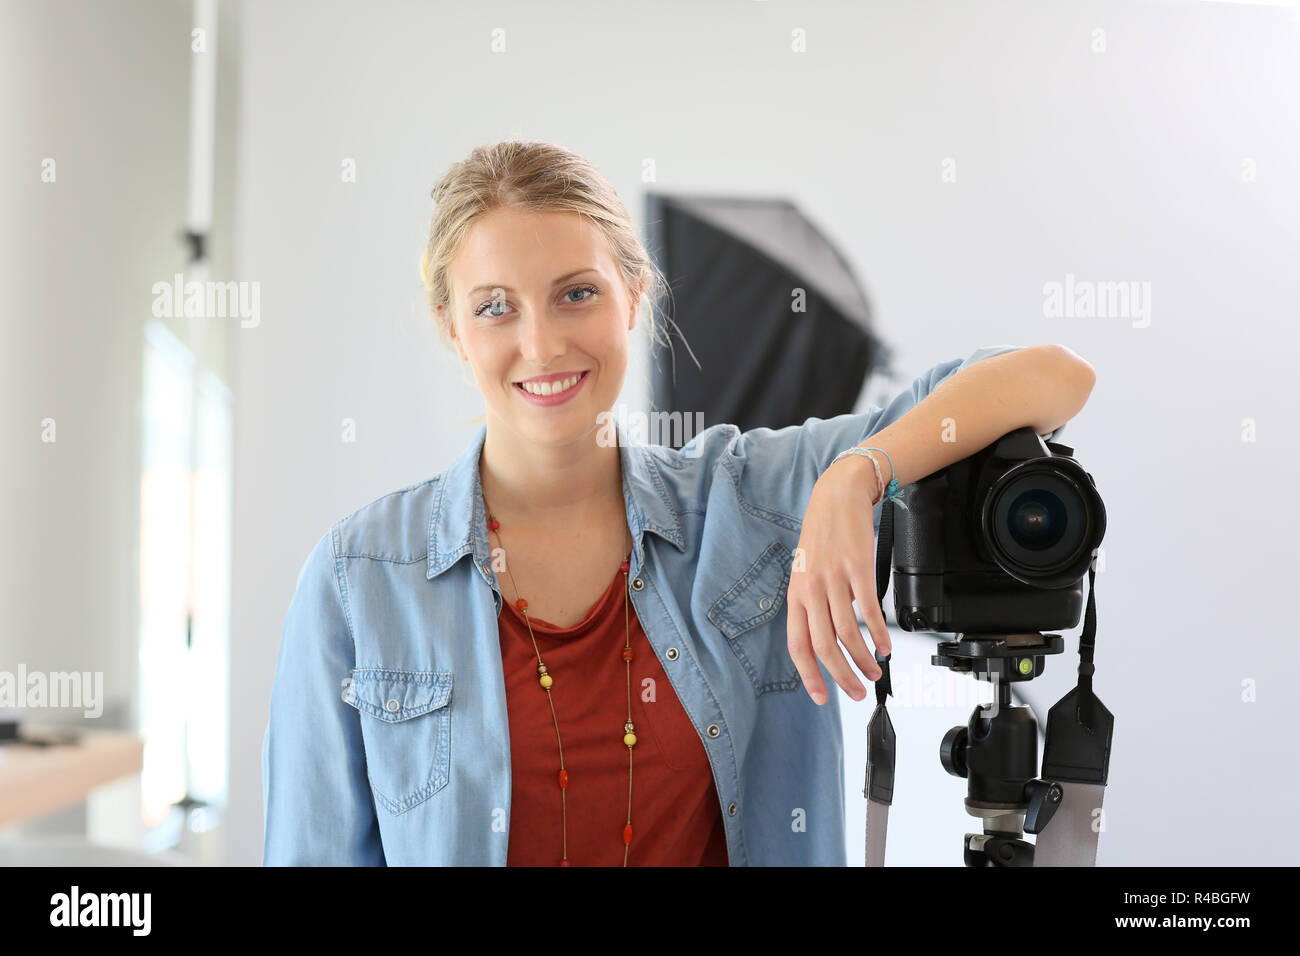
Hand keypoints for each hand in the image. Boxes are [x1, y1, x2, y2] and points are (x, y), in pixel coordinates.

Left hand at [786, 455, 891, 705]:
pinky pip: (869, 609)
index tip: (821, 697)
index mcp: (796, 595)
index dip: (808, 675)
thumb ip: (815, 606)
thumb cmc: (822, 536)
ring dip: (863, 659)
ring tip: (875, 670)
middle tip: (857, 691)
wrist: (836, 496)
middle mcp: (811, 589)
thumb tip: (829, 642)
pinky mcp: (857, 568)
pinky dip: (879, 633)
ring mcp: (833, 578)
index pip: (797, 645)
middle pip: (823, 645)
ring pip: (847, 632)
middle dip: (841, 676)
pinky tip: (885, 645)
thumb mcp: (807, 573)